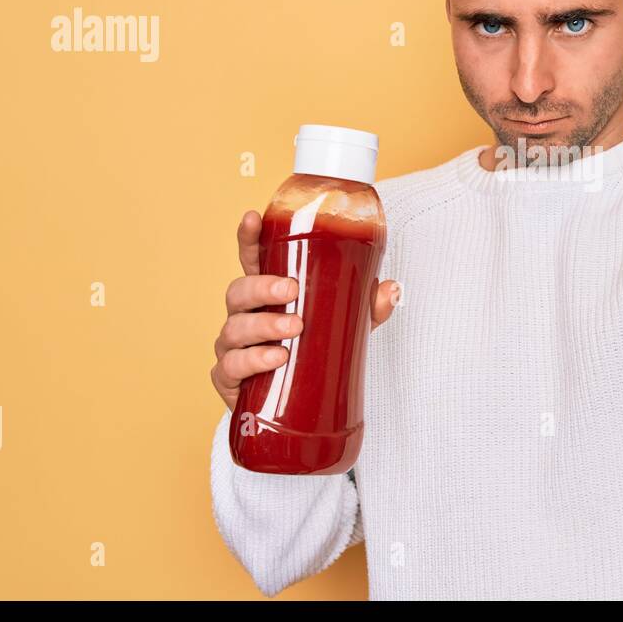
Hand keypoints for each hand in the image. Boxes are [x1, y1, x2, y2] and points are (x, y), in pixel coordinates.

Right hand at [209, 210, 399, 411]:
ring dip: (263, 326)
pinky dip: (252, 361)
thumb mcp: (344, 326)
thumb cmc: (312, 352)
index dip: (248, 237)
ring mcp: (233, 346)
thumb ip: (365, 308)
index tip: (253, 217)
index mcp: (267, 294)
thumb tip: (392, 290)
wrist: (298, 404)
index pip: (252, 259)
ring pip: (234, 328)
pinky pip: (230, 366)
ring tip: (293, 329)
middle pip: (238, 291)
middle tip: (291, 290)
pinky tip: (275, 359)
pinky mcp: (229, 377)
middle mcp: (244, 315)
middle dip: (262, 287)